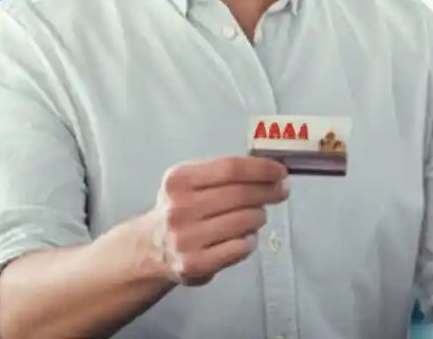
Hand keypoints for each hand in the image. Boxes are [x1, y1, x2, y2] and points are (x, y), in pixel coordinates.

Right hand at [141, 156, 288, 285]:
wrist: (152, 247)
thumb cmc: (181, 209)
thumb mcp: (190, 181)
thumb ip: (224, 174)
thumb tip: (269, 170)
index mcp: (179, 180)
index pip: (231, 168)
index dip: (262, 169)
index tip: (279, 172)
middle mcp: (179, 208)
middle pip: (241, 194)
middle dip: (268, 191)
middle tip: (281, 191)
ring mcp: (186, 238)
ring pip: (244, 221)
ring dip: (259, 216)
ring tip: (256, 215)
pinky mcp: (195, 264)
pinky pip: (240, 247)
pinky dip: (249, 240)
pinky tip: (243, 237)